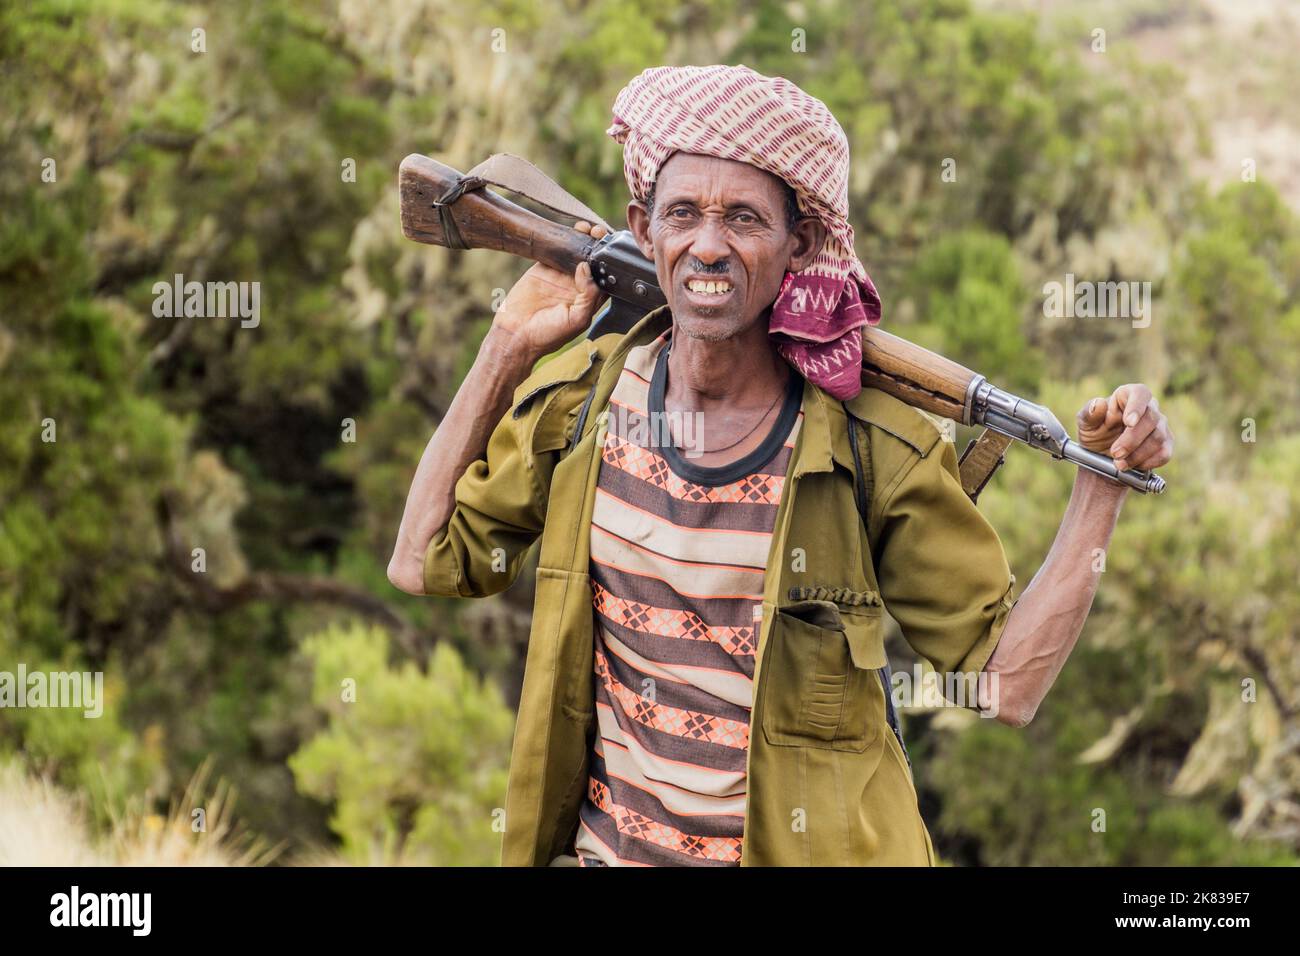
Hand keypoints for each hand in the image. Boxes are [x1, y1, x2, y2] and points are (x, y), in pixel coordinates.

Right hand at [491, 221, 609, 357]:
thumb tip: (586, 267)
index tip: (612, 250)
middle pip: (594, 261)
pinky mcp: (544, 268)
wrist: (516, 333)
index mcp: (589, 300)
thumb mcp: (577, 320)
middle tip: (600, 235)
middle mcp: (577, 286)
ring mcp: (561, 276)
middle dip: (600, 246)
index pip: (607, 277)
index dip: (612, 263)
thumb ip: (588, 296)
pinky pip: (557, 250)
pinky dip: (565, 238)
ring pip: (577, 252)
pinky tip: (572, 229)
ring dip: (585, 238)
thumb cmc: (548, 334)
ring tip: (587, 229)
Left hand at [1076, 383, 1173, 472]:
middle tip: (1115, 453)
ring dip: (1137, 454)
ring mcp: (1160, 425)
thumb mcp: (1086, 424)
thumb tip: (1098, 404)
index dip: (1137, 407)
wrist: (1103, 457)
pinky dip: (1147, 463)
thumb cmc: (1096, 433)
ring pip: (1158, 438)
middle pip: (1150, 419)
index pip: (1140, 393)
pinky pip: (1164, 453)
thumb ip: (1089, 413)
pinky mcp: (1166, 444)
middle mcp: (1149, 407)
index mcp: (1128, 396)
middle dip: (1131, 440)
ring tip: (1119, 464)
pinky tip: (1132, 466)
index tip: (1128, 422)